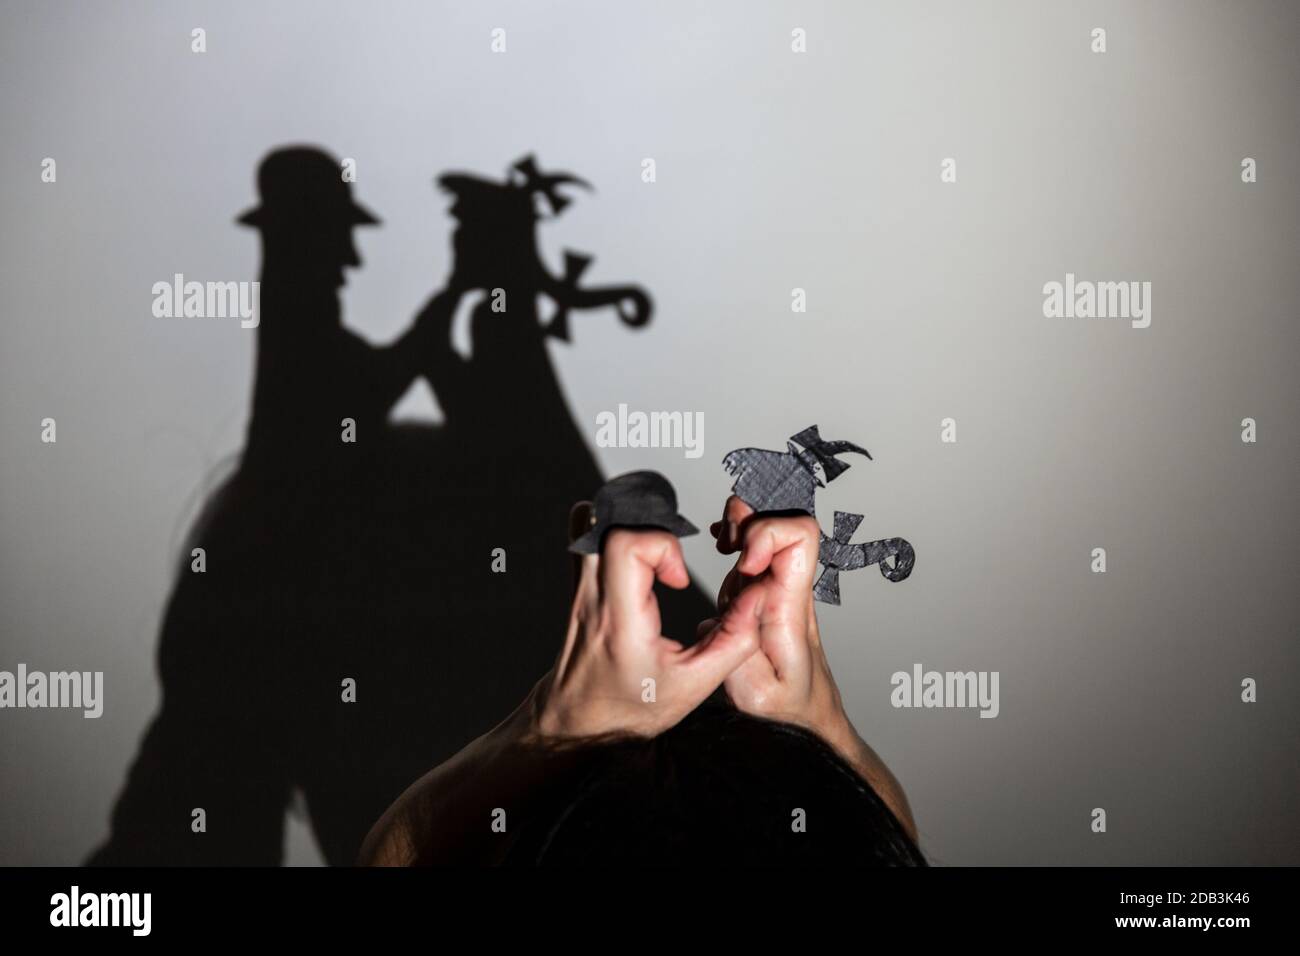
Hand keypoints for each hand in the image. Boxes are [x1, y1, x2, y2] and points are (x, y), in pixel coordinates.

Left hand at [526, 502, 758, 740]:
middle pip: (606, 524)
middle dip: (651, 528)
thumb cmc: (632, 709)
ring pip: (588, 523)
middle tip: (670, 561)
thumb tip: (759, 597)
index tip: (678, 579)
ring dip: (629, 524)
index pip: (626, 545)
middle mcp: (593, 597)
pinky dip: (610, 530)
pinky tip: (637, 558)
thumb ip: (734, 640)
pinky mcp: (577, 587)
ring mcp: (579, 589)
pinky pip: (582, 536)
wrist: (580, 725)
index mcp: (621, 620)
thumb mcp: (694, 685)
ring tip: (656, 554)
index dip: (663, 547)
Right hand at [706, 496, 850, 744]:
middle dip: (747, 522)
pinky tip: (724, 545)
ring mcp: (780, 588)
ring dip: (740, 527)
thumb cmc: (784, 711)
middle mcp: (790, 590)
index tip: (745, 560)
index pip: (800, 537)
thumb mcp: (755, 693)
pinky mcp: (768, 592)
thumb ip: (741, 644)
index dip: (767, 533)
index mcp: (791, 607)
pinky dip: (737, 537)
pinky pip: (757, 549)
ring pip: (768, 532)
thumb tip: (736, 595)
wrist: (806, 722)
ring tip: (721, 543)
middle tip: (724, 544)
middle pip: (782, 522)